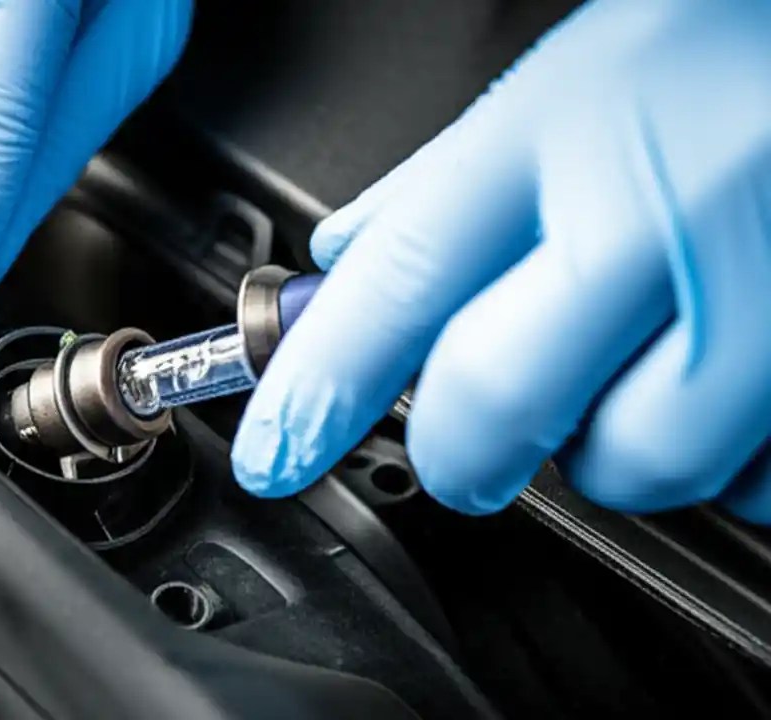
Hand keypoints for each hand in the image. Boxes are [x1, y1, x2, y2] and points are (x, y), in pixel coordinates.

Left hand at [231, 0, 770, 523]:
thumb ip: (451, 183)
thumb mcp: (573, 79)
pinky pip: (756, 480)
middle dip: (461, 451)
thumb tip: (346, 262)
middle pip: (497, 405)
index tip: (278, 449)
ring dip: (612, 447)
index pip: (396, 285)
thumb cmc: (733, 45)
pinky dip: (727, 454)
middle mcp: (667, 210)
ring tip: (645, 369)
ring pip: (636, 463)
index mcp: (567, 129)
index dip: (317, 388)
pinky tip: (737, 371)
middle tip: (470, 441)